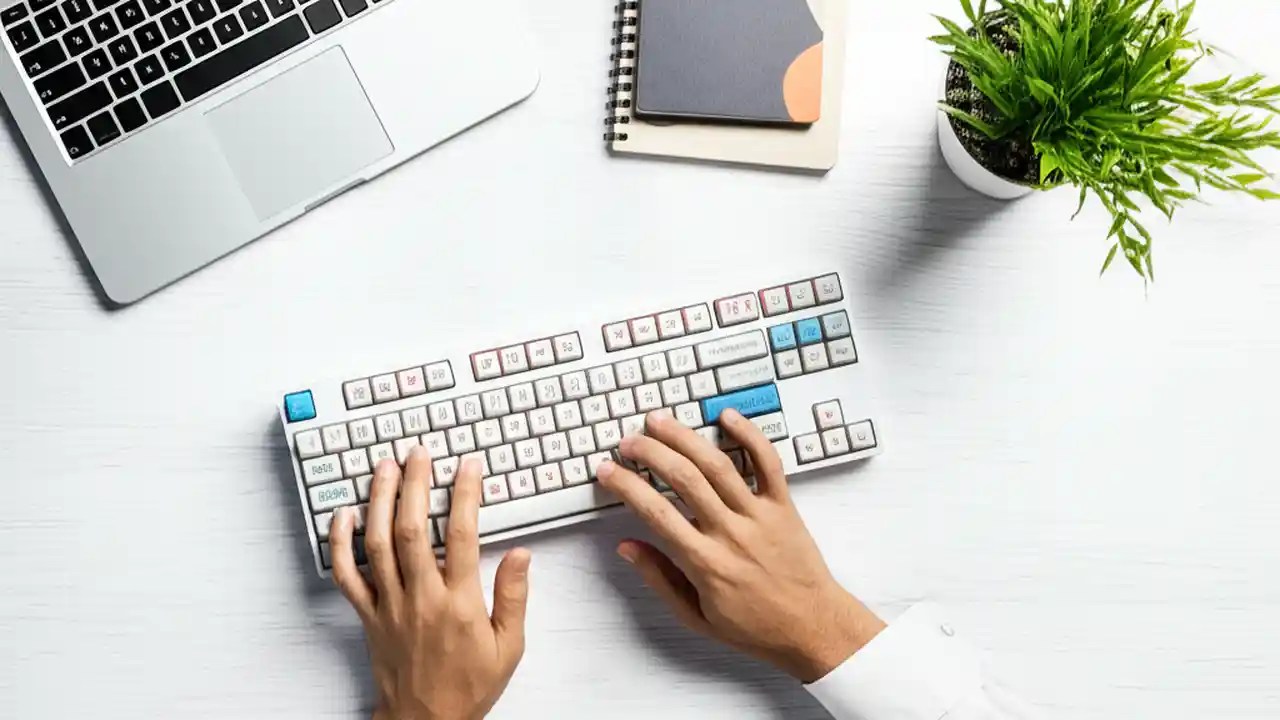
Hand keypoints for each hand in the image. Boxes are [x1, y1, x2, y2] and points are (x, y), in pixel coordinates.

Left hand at [330, 450, 530, 719]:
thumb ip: (514, 597)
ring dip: (379, 501)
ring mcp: (389, 605)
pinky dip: (340, 543)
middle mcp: (420, 598)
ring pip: (377, 544)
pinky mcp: (368, 615)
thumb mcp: (508, 646)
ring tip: (385, 468)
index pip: (464, 536)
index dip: (466, 495)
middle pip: (413, 530)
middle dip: (415, 485)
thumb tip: (521, 555)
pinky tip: (344, 515)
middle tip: (418, 453)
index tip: (468, 466)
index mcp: (459, 603)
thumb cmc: (467, 686)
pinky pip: (348, 574)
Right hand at [598, 409, 885, 682]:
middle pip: (684, 479)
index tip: (607, 470)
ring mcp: (760, 515)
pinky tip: (726, 415)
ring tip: (659, 421)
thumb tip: (626, 547)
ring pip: (718, 465)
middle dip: (650, 453)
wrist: (814, 628)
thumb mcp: (696, 617)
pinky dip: (749, 434)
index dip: (626, 486)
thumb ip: (660, 579)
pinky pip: (768, 462)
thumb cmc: (755, 626)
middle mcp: (731, 533)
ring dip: (685, 438)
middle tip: (628, 441)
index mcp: (706, 563)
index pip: (656, 513)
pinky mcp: (784, 505)